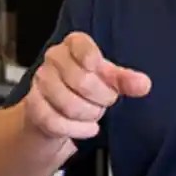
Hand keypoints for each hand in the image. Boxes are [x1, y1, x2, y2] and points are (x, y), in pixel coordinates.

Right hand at [24, 31, 150, 141]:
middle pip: (81, 81)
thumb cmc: (85, 87)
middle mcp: (54, 59)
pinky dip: (77, 130)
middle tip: (107, 101)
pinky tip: (87, 127)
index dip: (95, 61)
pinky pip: (56, 122)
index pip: (83, 46)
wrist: (56, 109)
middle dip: (102, 98)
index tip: (103, 73)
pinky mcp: (33, 106)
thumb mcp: (108, 79)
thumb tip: (143, 84)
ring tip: (94, 114)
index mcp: (73, 44)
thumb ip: (125, 80)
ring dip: (89, 115)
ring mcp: (40, 82)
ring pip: (69, 105)